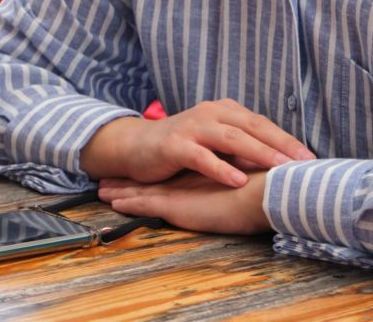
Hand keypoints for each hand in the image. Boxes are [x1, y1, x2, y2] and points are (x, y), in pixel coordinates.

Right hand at [80, 99, 313, 186]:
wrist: (137, 146)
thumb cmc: (183, 147)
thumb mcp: (215, 143)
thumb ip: (242, 146)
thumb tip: (281, 162)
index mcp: (224, 110)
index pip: (262, 123)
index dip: (287, 139)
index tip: (311, 157)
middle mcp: (210, 113)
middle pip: (253, 127)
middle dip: (282, 145)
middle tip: (306, 162)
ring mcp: (192, 127)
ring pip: (232, 138)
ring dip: (259, 153)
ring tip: (281, 169)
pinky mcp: (175, 145)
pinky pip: (202, 157)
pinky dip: (222, 168)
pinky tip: (238, 180)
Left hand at [99, 171, 272, 234]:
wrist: (270, 193)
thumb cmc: (269, 189)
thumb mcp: (253, 182)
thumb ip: (244, 176)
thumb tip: (250, 178)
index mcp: (210, 172)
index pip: (182, 169)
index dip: (164, 169)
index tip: (144, 168)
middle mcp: (192, 176)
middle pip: (158, 175)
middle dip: (134, 178)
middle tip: (112, 178)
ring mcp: (183, 189)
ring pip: (147, 189)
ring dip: (125, 189)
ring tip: (102, 190)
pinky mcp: (178, 204)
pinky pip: (148, 204)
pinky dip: (131, 204)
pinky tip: (114, 204)